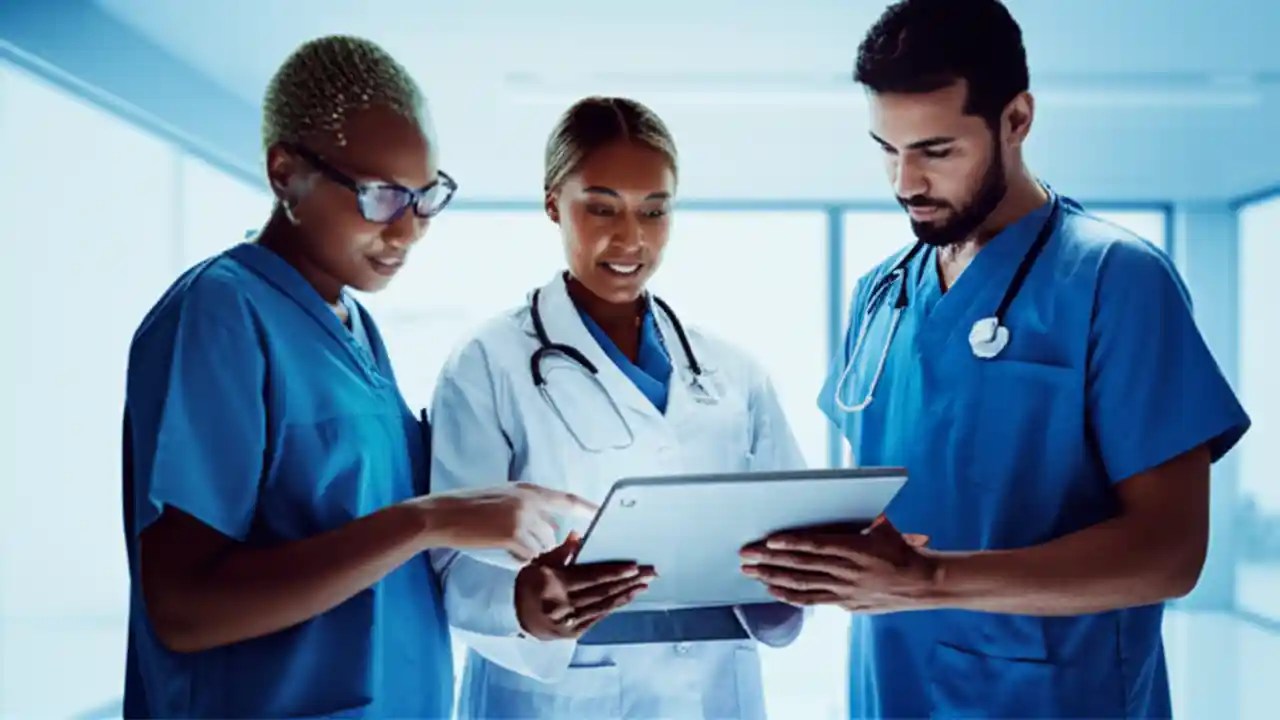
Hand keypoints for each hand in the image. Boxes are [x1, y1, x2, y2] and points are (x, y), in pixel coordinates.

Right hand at [418, 482, 597, 561]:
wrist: (443, 515)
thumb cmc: (468, 509)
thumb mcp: (503, 499)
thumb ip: (528, 510)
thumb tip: (549, 531)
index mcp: (528, 489)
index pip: (566, 499)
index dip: (587, 509)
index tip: (601, 515)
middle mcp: (530, 501)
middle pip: (552, 533)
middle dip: (539, 543)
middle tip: (516, 542)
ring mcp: (523, 517)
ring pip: (541, 546)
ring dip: (527, 551)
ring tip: (501, 541)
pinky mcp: (513, 534)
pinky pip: (527, 556)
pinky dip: (516, 558)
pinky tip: (500, 549)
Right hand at [515, 533, 656, 639]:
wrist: (516, 620)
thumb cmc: (529, 586)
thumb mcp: (537, 564)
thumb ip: (560, 551)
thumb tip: (578, 535)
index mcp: (555, 584)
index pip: (591, 576)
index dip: (614, 571)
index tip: (634, 566)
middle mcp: (563, 604)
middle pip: (602, 590)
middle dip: (629, 581)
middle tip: (650, 573)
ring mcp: (568, 620)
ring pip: (603, 605)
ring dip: (626, 595)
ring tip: (644, 585)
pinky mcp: (573, 632)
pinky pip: (598, 617)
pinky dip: (614, 607)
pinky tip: (627, 598)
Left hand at [739, 516, 937, 613]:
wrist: (923, 584)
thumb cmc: (901, 551)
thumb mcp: (884, 527)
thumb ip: (862, 514)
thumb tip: (849, 488)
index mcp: (855, 549)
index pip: (817, 545)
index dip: (791, 543)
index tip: (769, 541)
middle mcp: (847, 571)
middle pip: (802, 565)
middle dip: (770, 560)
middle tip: (746, 556)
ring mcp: (844, 590)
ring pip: (803, 584)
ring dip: (774, 578)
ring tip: (751, 573)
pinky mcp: (845, 603)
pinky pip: (813, 599)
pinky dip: (792, 596)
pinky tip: (773, 590)